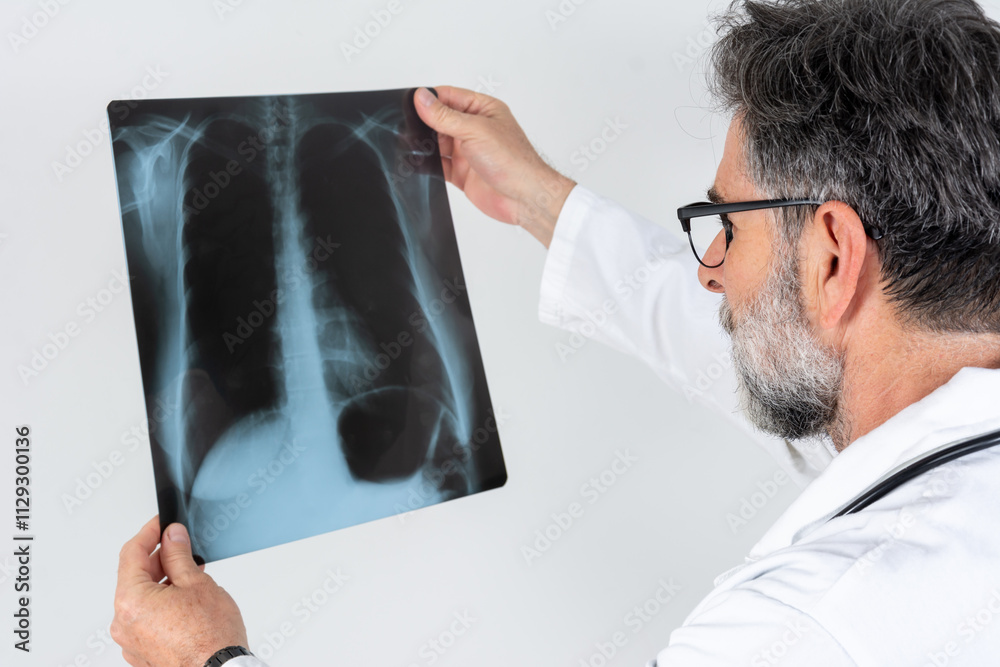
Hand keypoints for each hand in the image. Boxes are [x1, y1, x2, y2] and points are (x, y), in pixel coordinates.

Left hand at [112, 515, 248, 666]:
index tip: (160, 523)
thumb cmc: (210, 636)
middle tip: (182, 546)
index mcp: (131, 601)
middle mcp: (123, 622)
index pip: (131, 553)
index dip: (148, 532)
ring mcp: (132, 640)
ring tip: (191, 575)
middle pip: (135, 577)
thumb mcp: (196, 583)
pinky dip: (162, 604)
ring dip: (163, 582)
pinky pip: (147, 618)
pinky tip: (185, 600)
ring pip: (142, 599)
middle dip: (159, 559)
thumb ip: (178, 555)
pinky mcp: (143, 652)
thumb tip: (171, 536)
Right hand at [414, 86, 575, 247]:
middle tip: (407, 125)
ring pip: (437, 143)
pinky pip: (439, 165)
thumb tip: (422, 99)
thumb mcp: (475, 130)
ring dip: (425, 144)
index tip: (411, 102)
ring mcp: (468, 151)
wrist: (524, 198)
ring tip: (413, 145)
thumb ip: (445, 116)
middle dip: (425, 123)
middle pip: (440, 119)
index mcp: (483, 110)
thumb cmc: (513, 161)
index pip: (449, 96)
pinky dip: (428, 164)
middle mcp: (475, 129)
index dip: (430, 98)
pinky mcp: (461, 173)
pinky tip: (420, 162)